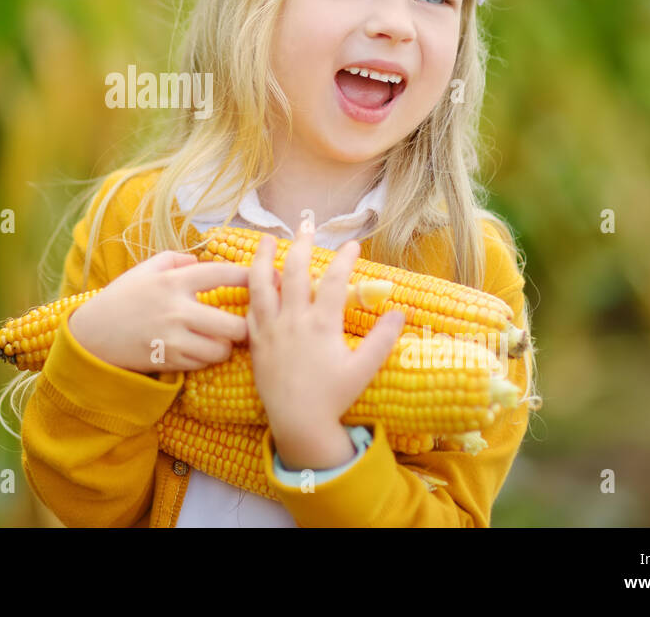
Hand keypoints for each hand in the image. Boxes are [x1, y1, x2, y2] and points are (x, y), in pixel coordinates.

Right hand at [66, 250, 249, 373]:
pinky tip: (201, 349)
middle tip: (245, 321)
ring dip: (227, 345)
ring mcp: (173, 340)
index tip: (267, 277)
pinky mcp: (169, 361)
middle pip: (233, 325)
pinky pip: (203, 364)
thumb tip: (202, 261)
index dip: (250, 276)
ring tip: (222, 338)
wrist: (91, 335)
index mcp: (173, 282)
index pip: (222, 275)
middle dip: (246, 325)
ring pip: (221, 350)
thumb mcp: (145, 270)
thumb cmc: (120, 298)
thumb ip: (176, 260)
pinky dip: (207, 358)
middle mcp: (177, 311)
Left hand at [246, 224, 403, 466]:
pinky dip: (251, 289)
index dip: (344, 258)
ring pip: (262, 283)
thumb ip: (383, 339)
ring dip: (263, 257)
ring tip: (266, 238)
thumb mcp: (364, 369)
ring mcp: (270, 329)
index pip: (334, 280)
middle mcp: (293, 321)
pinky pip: (249, 307)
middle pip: (294, 271)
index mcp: (321, 325)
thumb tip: (400, 312)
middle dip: (301, 244)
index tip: (353, 244)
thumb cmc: (333, 397)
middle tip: (307, 226)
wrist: (298, 423)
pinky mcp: (255, 341)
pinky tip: (253, 278)